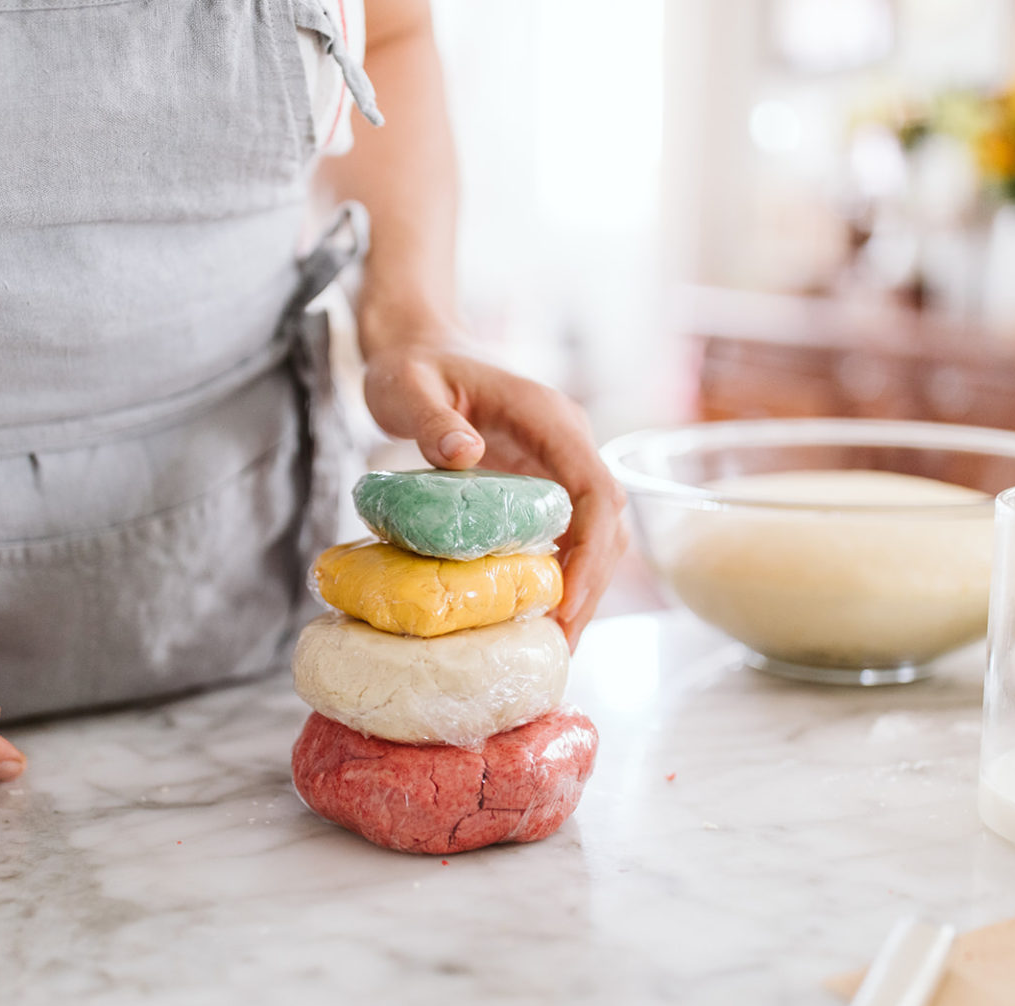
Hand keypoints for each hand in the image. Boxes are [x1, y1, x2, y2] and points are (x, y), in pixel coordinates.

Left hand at [359, 314, 628, 648]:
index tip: (568, 600)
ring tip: (553, 644)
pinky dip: (563, 574)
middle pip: (607, 521)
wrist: (418, 351)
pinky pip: (568, 533)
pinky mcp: (543, 483)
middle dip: (593, 584)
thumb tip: (464, 455)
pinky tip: (539, 613)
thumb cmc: (412, 368)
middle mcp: (566, 441)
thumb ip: (432, 419)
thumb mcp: (407, 387)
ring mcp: (558, 463)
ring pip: (596, 533)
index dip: (592, 549)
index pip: (595, 489)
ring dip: (584, 586)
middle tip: (561, 644)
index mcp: (546, 417)